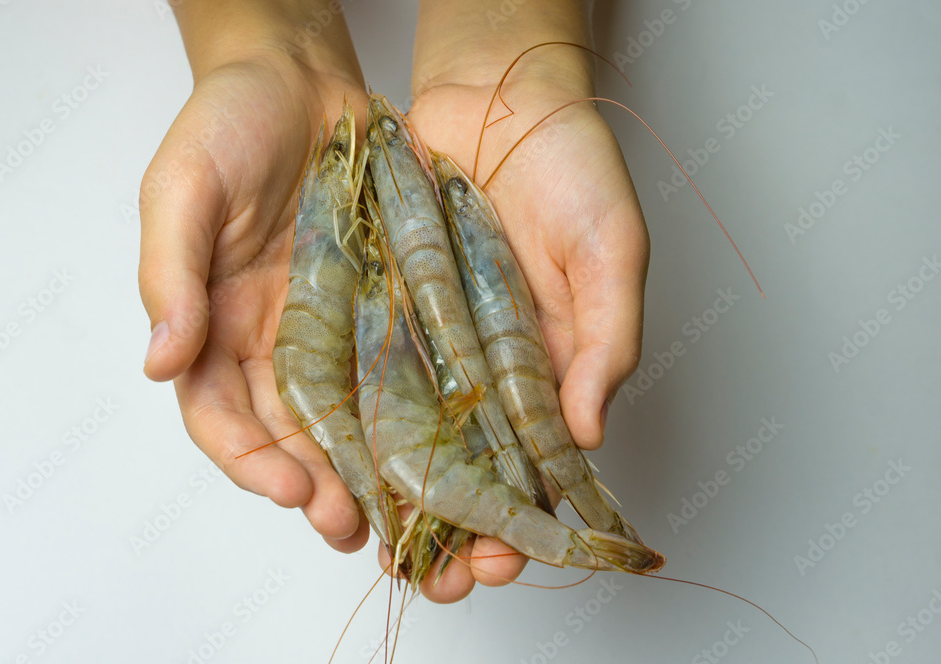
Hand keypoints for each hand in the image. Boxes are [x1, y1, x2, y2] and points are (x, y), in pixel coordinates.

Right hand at [138, 48, 373, 552]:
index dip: (249, 462)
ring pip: (348, 417)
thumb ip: (170, 275)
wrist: (300, 76)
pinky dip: (413, 411)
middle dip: (317, 486)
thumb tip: (160, 363)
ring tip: (400, 513)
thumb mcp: (182, 190)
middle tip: (352, 525)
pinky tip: (439, 444)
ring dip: (370, 469)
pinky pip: (397, 366)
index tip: (289, 491)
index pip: (221, 416)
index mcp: (214, 325)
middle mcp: (274, 340)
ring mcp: (331, 326)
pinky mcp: (380, 304)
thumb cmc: (228, 123)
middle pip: (291, 434)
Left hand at [395, 70, 649, 598]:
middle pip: (470, 464)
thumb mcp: (611, 250)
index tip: (499, 561)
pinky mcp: (388, 306)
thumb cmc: (573, 166)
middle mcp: (490, 363)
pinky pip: (370, 372)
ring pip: (413, 433)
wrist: (499, 93)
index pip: (538, 463)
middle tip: (435, 576)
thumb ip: (607, 341)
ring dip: (399, 493)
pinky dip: (357, 419)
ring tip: (381, 542)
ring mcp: (436, 338)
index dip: (522, 519)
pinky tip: (344, 466)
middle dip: (451, 526)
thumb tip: (586, 434)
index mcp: (552, 364)